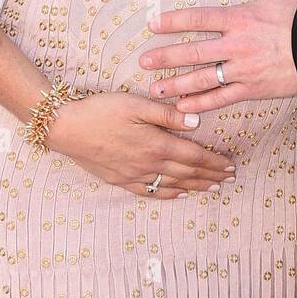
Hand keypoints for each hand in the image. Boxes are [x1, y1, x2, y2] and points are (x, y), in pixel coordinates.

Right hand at [45, 91, 236, 199]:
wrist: (66, 128)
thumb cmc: (101, 110)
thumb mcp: (136, 104)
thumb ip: (167, 115)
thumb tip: (195, 123)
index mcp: (156, 144)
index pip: (194, 156)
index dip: (214, 161)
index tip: (230, 164)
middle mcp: (148, 164)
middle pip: (188, 172)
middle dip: (211, 175)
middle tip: (229, 178)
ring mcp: (134, 175)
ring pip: (173, 184)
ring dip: (195, 186)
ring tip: (212, 187)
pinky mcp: (119, 179)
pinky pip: (151, 191)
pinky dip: (169, 193)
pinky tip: (179, 193)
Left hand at [138, 0, 296, 114]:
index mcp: (240, 18)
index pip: (199, 18)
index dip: (173, 21)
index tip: (153, 24)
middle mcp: (237, 45)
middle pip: (193, 52)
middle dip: (165, 57)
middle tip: (144, 62)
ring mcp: (244, 70)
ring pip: (203, 79)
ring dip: (176, 84)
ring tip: (155, 88)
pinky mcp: (253, 89)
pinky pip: (222, 98)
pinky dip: (201, 104)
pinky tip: (183, 107)